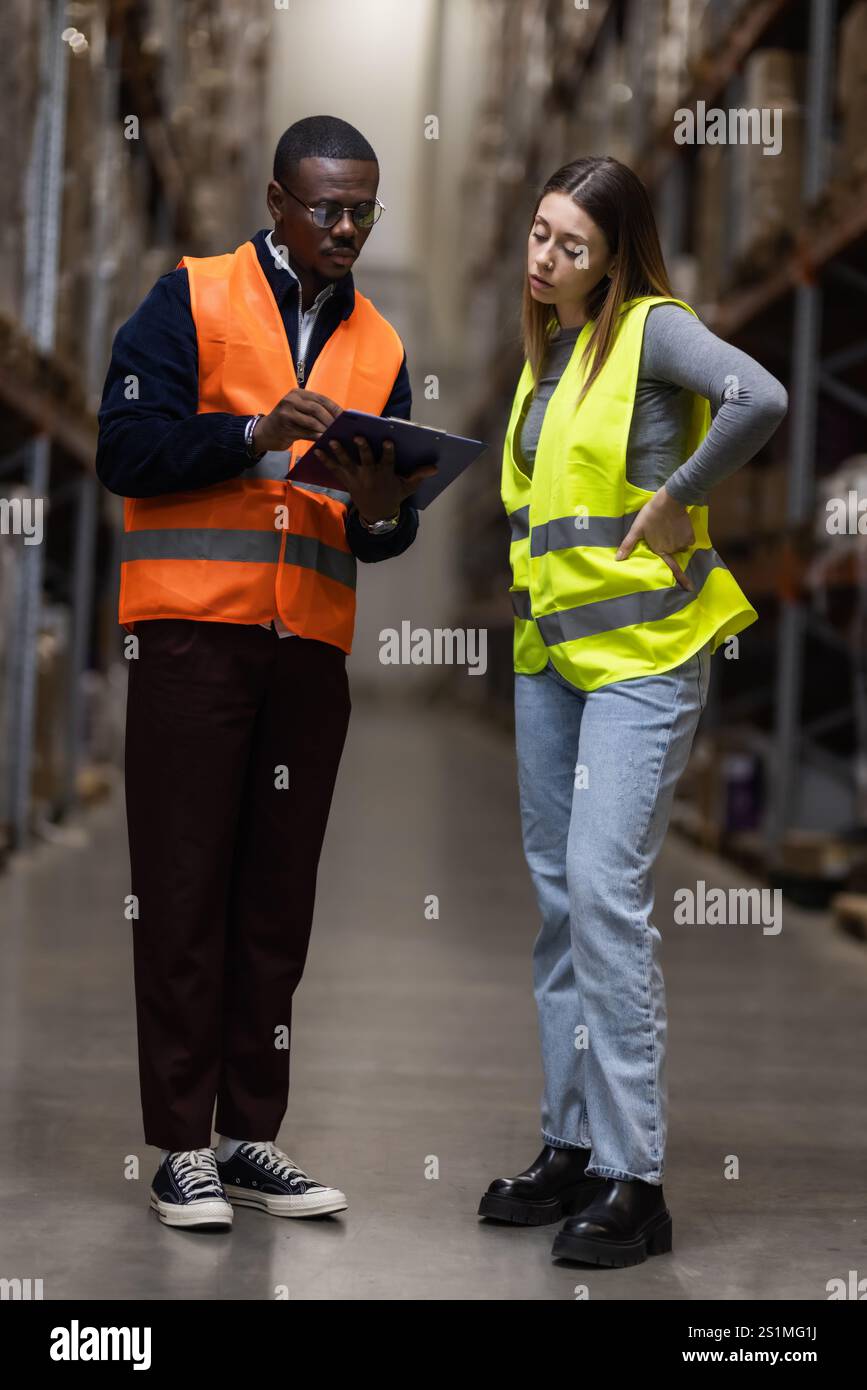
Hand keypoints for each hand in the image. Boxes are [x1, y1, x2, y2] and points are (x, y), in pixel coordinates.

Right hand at [251, 389, 341, 453]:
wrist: (263, 433)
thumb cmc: (286, 422)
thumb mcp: (298, 411)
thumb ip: (314, 411)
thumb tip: (338, 419)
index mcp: (297, 394)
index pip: (321, 399)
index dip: (334, 408)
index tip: (346, 417)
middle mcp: (291, 400)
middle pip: (317, 409)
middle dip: (331, 420)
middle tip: (342, 429)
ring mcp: (286, 413)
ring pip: (312, 421)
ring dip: (325, 429)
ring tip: (336, 435)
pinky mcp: (285, 427)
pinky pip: (306, 433)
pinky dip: (317, 437)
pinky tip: (324, 441)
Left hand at [311, 434, 436, 522]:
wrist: (377, 514)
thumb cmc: (393, 496)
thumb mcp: (408, 487)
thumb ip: (419, 475)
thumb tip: (435, 467)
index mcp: (386, 475)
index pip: (388, 461)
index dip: (388, 451)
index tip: (388, 440)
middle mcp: (370, 476)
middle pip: (366, 460)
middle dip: (363, 448)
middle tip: (358, 436)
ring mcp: (357, 478)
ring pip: (347, 463)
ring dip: (339, 452)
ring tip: (332, 440)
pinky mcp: (347, 481)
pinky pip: (335, 470)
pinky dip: (325, 461)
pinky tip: (317, 450)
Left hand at [615, 486, 695, 591]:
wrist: (669, 501)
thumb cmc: (651, 514)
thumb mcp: (636, 528)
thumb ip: (628, 544)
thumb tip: (618, 559)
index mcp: (660, 550)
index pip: (672, 569)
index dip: (682, 580)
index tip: (690, 589)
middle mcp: (672, 549)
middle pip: (672, 553)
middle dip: (668, 547)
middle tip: (663, 533)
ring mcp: (682, 542)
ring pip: (679, 546)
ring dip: (675, 541)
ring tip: (668, 528)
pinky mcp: (690, 535)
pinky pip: (687, 540)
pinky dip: (683, 535)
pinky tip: (677, 527)